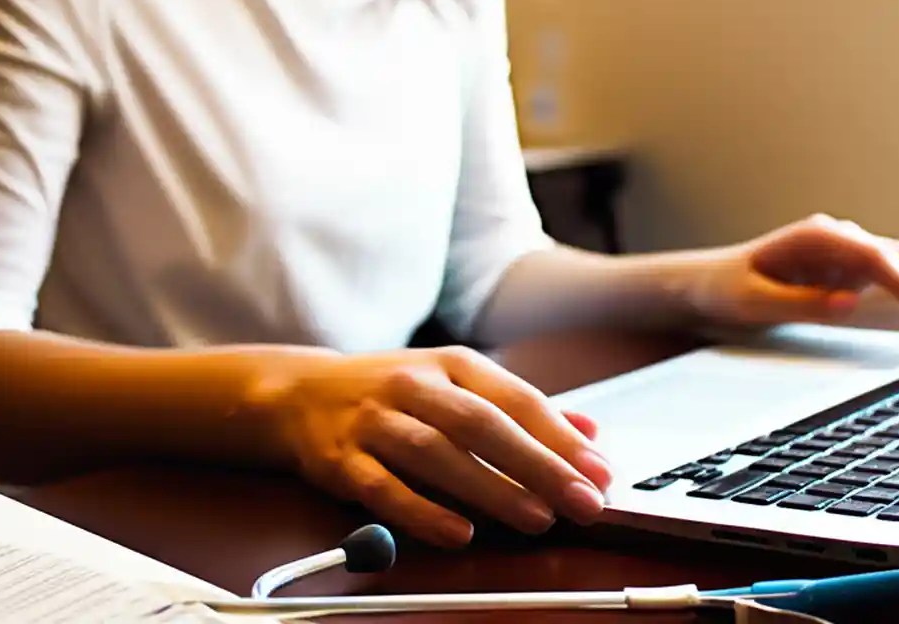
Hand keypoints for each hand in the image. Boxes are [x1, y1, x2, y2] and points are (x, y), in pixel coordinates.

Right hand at [257, 346, 610, 547]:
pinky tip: (459, 532)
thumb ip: (522, 409)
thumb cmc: (393, 393)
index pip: (518, 399)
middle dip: (540, 465)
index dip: (562, 437)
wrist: (299, 393)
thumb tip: (588, 430)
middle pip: (484, 426)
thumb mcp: (458, 385)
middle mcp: (414, 386)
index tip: (600, 471)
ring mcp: (375, 422)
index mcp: (453, 365)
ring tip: (537, 517)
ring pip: (438, 454)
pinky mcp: (340, 459)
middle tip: (582, 500)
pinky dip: (423, 512)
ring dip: (492, 488)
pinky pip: (384, 488)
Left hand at [686, 215, 898, 340]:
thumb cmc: (728, 288)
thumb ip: (803, 302)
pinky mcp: (847, 270)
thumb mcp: (756, 302)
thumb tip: (851, 302)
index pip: (877, 257)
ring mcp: (846, 252)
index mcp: (817, 236)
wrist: (711, 282)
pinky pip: (890, 282)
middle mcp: (839, 238)